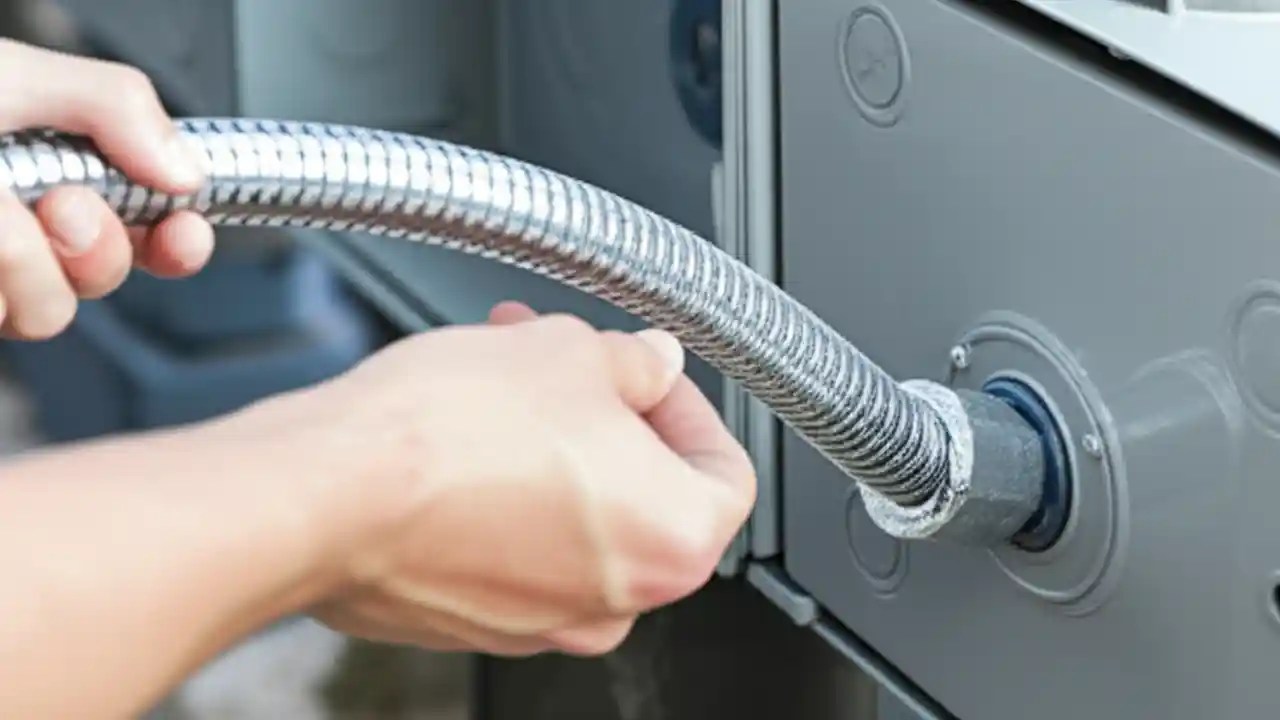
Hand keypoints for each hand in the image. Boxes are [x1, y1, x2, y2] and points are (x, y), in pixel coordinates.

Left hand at [0, 39, 213, 339]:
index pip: (151, 225)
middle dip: (94, 246)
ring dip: (25, 266)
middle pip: (109, 278)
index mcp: (62, 169)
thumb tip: (187, 170)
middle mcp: (29, 226)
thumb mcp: (21, 75)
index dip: (181, 239)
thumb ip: (115, 104)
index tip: (181, 229)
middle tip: (57, 203)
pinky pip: (3, 322)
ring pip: (51, 315)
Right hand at [271, 303, 755, 655]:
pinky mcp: (476, 620)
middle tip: (571, 360)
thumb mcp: (571, 354)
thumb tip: (653, 364)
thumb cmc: (448, 435)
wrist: (325, 494)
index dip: (691, 407)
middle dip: (610, 415)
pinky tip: (468, 434)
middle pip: (648, 496)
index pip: (726, 472)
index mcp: (674, 542)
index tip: (653, 374)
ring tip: (509, 379)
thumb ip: (636, 365)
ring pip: (579, 519)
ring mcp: (543, 622)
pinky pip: (519, 548)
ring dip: (558, 446)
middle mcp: (617, 602)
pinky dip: (510, 493)